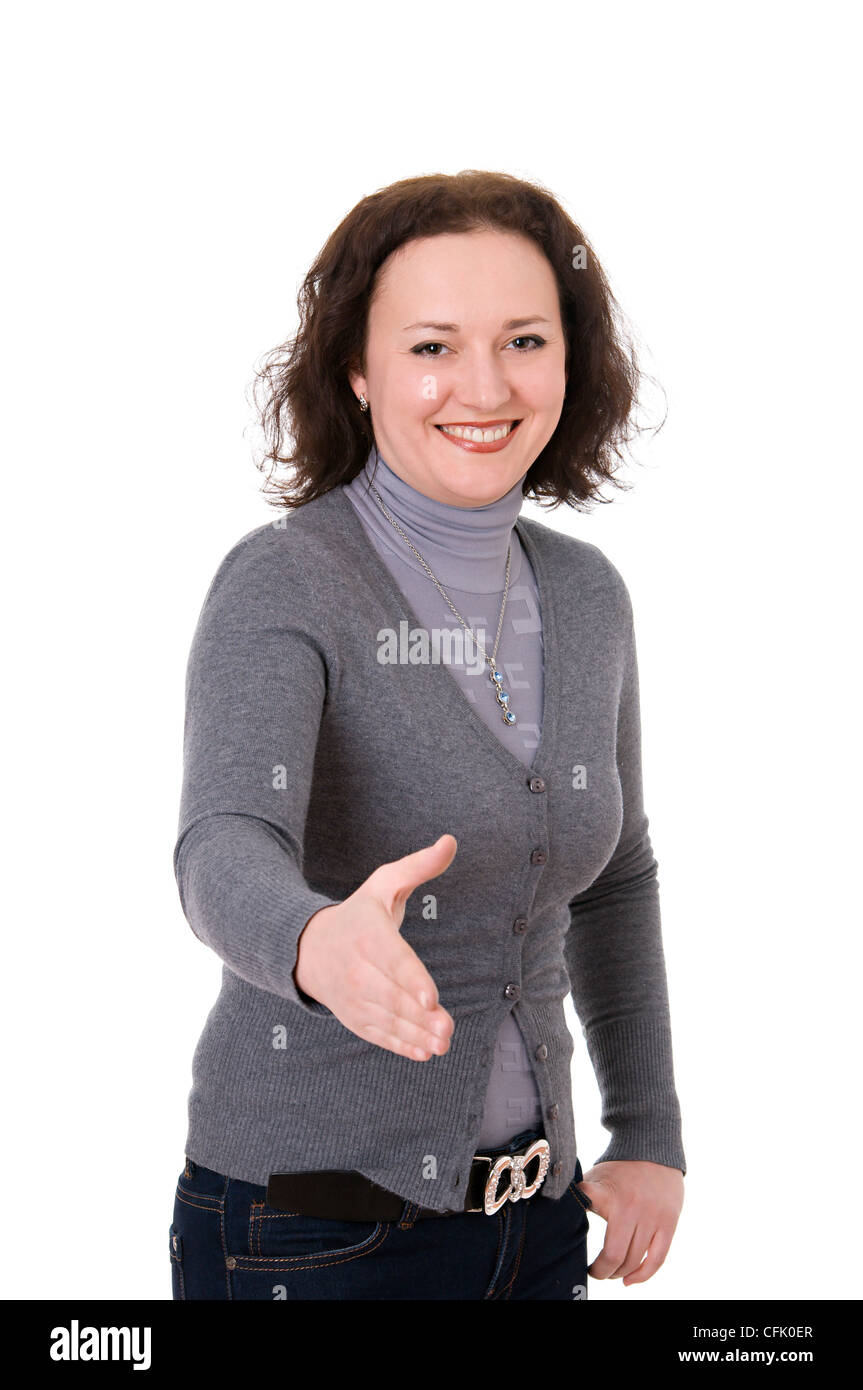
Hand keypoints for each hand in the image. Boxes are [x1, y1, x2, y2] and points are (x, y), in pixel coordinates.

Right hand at [293, 833, 457, 1061]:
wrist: (307, 947)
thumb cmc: (358, 913)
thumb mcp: (383, 883)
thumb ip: (418, 866)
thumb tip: (451, 841)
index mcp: (368, 935)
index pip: (394, 961)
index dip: (412, 981)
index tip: (430, 999)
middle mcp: (358, 970)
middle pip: (392, 996)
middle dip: (420, 1016)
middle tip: (447, 1030)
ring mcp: (354, 997)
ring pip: (387, 1019)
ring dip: (415, 1034)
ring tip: (442, 1043)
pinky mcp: (355, 1017)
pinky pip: (377, 1034)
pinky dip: (399, 1045)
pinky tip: (422, 1053)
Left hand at [576, 1159, 683, 1284]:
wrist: (653, 1148)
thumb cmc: (618, 1168)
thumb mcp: (595, 1177)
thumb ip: (582, 1197)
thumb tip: (556, 1211)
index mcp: (607, 1195)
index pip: (587, 1219)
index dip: (578, 1236)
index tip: (576, 1257)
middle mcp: (631, 1208)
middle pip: (615, 1256)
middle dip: (602, 1271)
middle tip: (595, 1271)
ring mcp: (652, 1217)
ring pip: (635, 1261)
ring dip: (621, 1274)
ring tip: (612, 1273)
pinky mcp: (669, 1223)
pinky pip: (657, 1259)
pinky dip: (643, 1275)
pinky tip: (629, 1281)